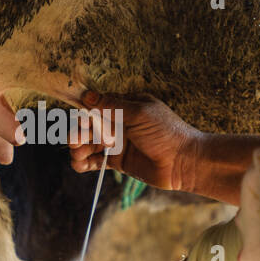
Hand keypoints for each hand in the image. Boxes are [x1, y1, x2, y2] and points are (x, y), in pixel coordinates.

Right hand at [67, 91, 201, 191]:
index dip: (86, 113)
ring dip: (79, 147)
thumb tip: (88, 96)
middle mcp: (120, 123)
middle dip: (80, 131)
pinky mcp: (117, 161)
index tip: (80, 119)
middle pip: (90, 125)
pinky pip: (95, 160)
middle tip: (75, 139)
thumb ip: (113, 106)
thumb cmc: (166, 133)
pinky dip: (84, 162)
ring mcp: (118, 143)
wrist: (183, 162)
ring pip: (90, 143)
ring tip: (77, 152)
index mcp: (127, 106)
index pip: (98, 105)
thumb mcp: (139, 113)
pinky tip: (80, 164)